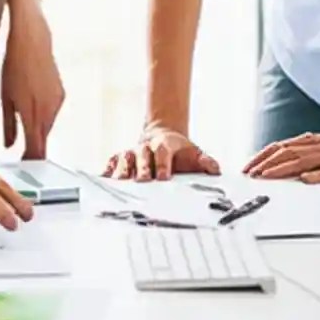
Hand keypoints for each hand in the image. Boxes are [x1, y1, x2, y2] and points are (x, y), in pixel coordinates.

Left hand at [1, 3, 64, 159]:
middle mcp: (47, 111)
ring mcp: (56, 103)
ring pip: (47, 126)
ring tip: (25, 126)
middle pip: (42, 139)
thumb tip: (9, 145)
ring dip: (38, 130)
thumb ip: (8, 125)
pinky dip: (44, 116)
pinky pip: (52, 113)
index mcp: (30, 113)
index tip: (25, 167)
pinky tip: (34, 107)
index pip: (35, 148)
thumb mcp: (4, 97)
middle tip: (23, 154)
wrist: (33, 42)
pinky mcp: (61, 95)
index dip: (31, 161)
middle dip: (34, 147)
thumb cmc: (14, 66)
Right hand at [102, 123, 220, 181]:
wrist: (163, 138)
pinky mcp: (122, 158)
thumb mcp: (195, 154)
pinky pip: (113, 161)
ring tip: (121, 182)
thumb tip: (215, 170)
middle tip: (143, 181)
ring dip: (123, 169)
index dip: (163, 164)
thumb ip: (205, 162)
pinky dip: (108, 169)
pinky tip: (103, 179)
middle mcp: (145, 147)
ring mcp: (132, 151)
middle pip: (142, 154)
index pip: (163, 152)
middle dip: (142, 168)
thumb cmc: (180, 152)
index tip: (164, 177)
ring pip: (125, 157)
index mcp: (164, 144)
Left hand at [243, 132, 319, 183]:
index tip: (249, 167)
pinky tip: (305, 180)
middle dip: (265, 164)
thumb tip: (280, 162)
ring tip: (267, 176)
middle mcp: (317, 146)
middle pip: (286, 152)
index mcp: (310, 141)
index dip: (262, 156)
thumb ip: (302, 152)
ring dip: (282, 168)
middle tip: (251, 174)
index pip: (279, 147)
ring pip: (302, 160)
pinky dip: (316, 175)